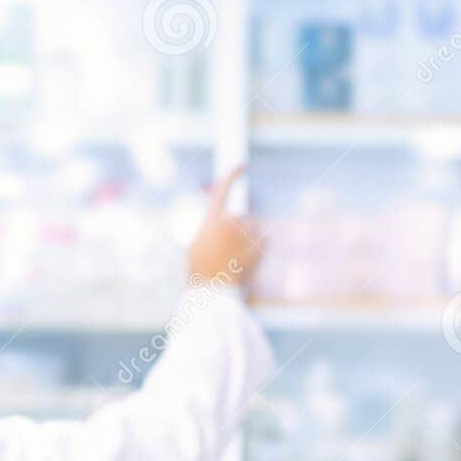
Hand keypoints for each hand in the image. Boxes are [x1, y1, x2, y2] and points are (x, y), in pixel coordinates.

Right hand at [188, 165, 260, 285]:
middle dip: (239, 230)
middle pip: (242, 217)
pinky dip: (260, 247)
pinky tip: (248, 262)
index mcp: (211, 219)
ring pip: (254, 228)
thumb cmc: (200, 273)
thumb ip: (210, 228)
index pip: (223, 189)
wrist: (213, 294)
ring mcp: (247, 234)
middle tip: (226, 253)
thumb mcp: (196, 244)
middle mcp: (231, 221)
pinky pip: (264, 239)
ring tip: (236, 260)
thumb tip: (223, 221)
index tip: (241, 165)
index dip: (232, 175)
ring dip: (249, 239)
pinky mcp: (260, 247)